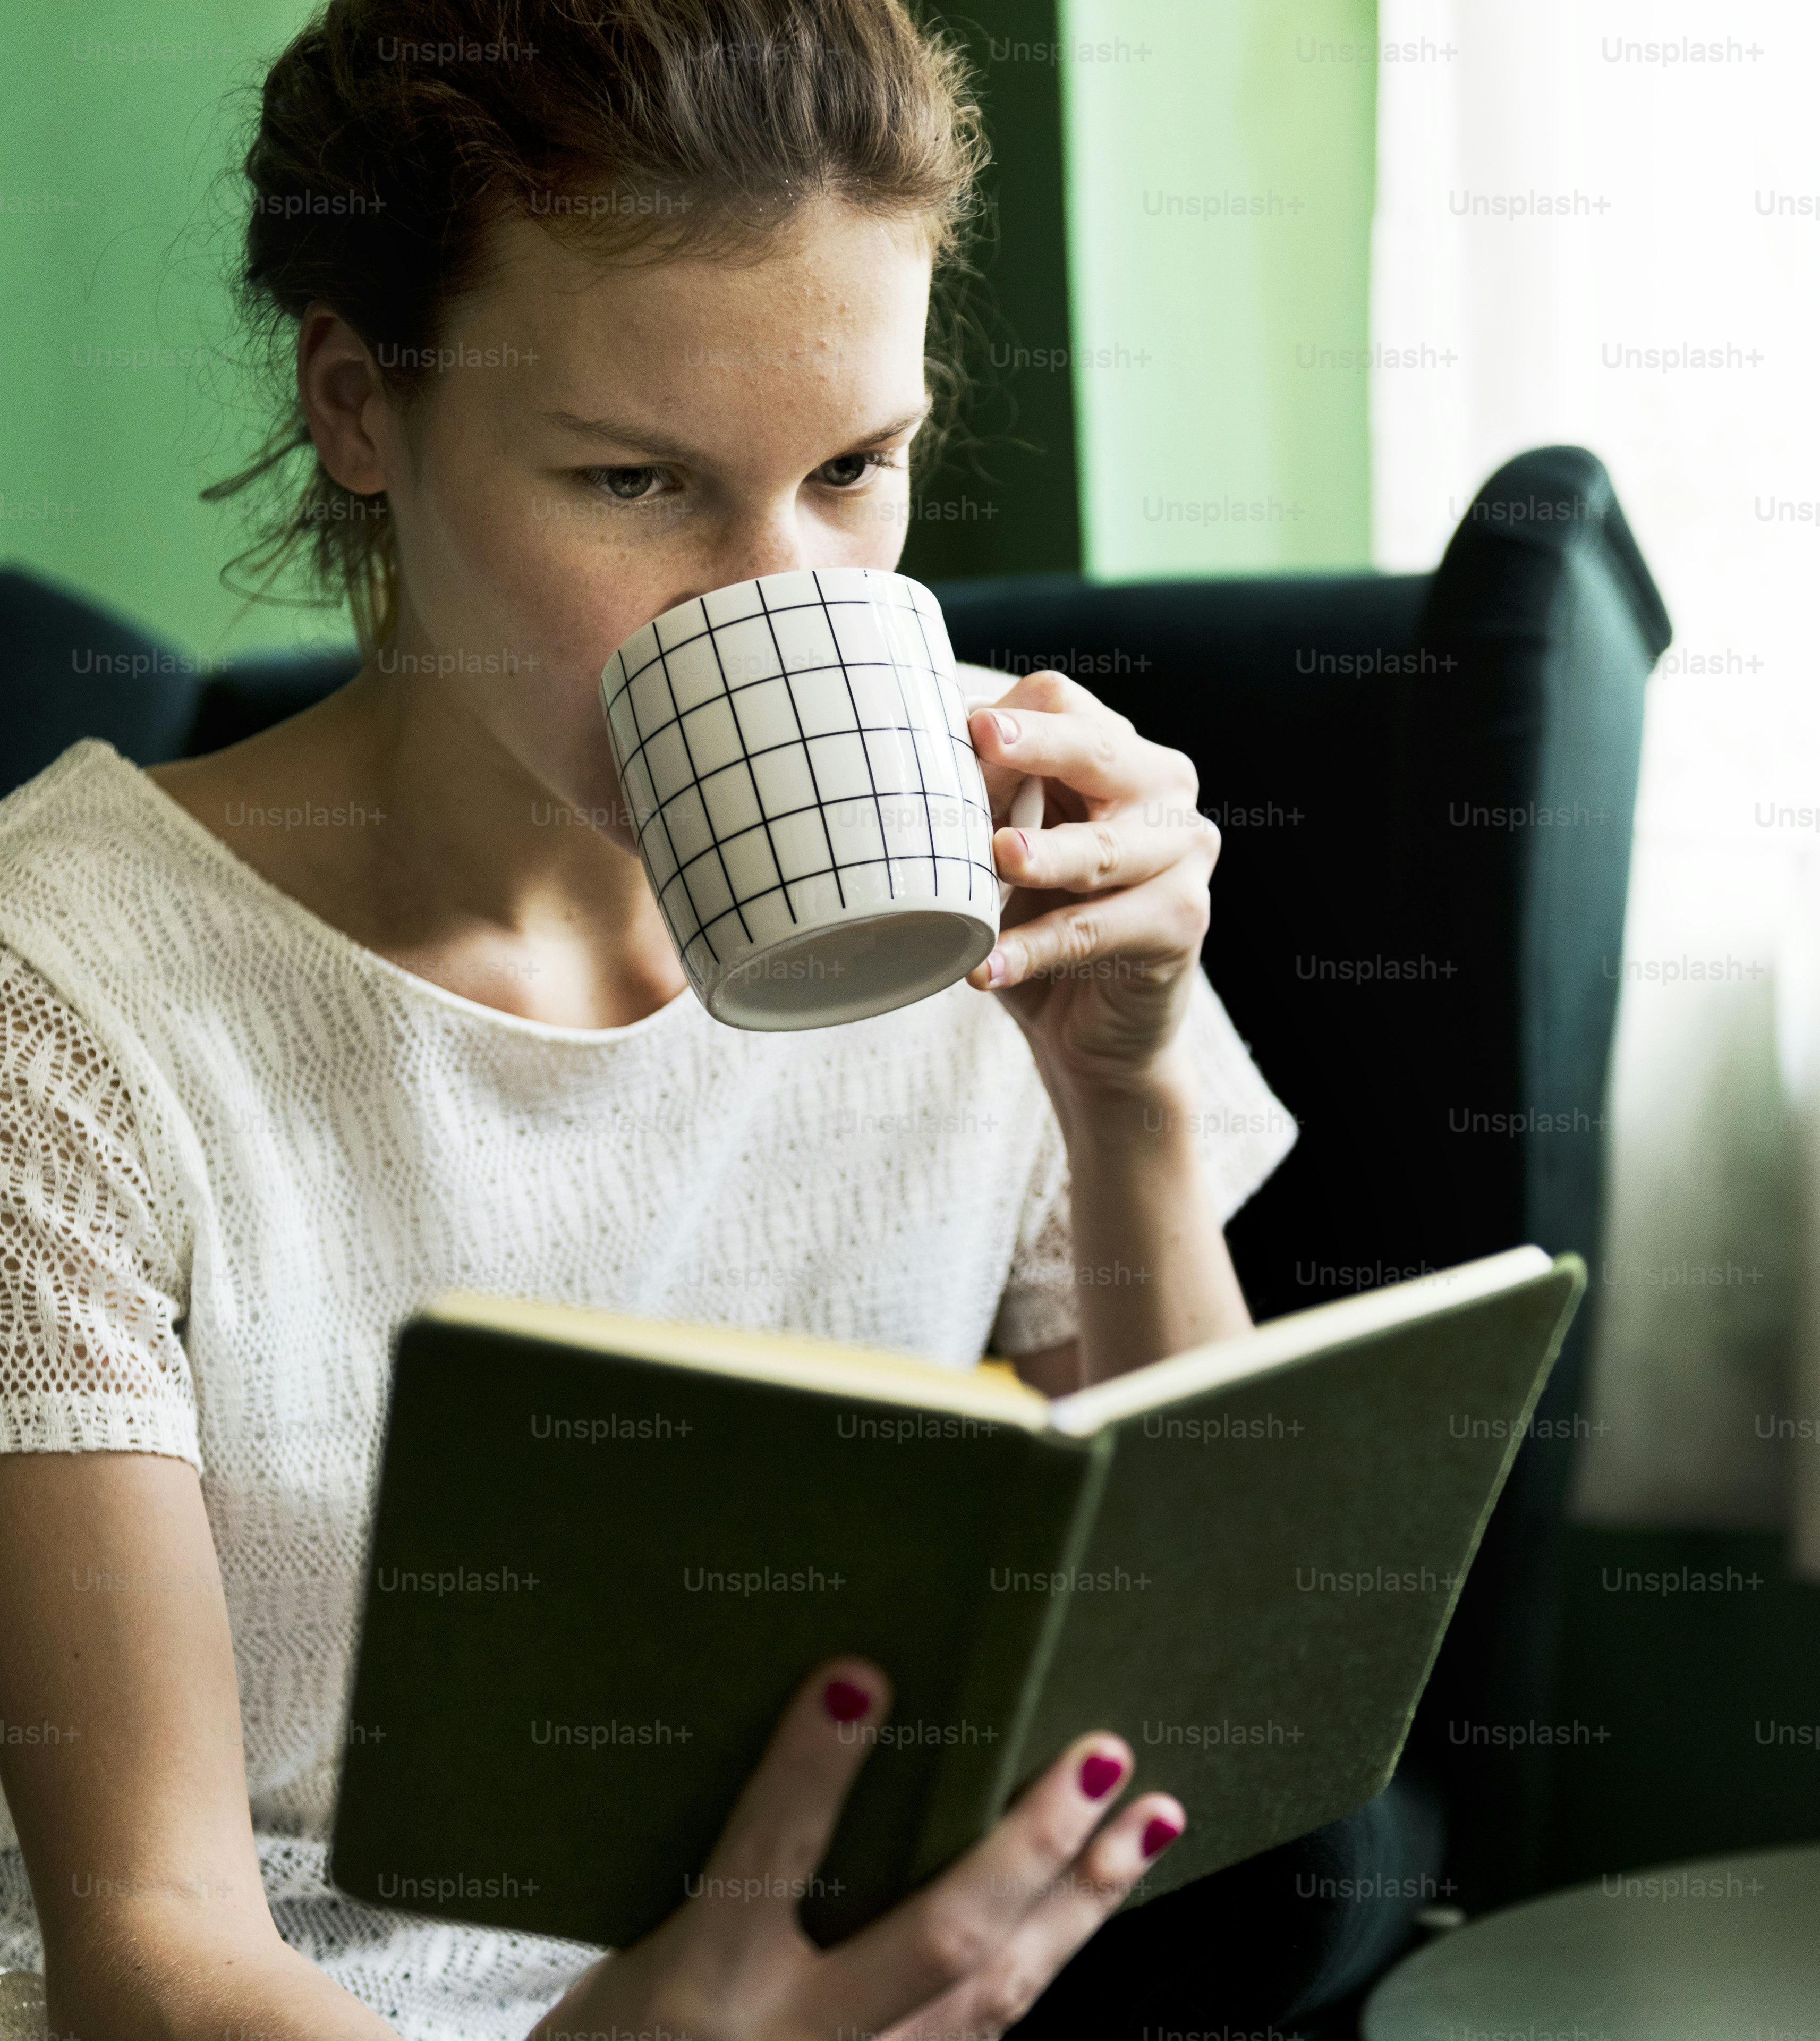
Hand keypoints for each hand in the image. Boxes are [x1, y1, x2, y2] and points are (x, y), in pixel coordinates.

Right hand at [529, 1657, 1184, 2040]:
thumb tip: (814, 1710)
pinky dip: (1063, 1951)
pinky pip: (1000, 2024)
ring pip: (1001, 1991)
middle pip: (937, 1940)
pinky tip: (1109, 1891)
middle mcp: (798, 2040)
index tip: (858, 1677)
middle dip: (1028, 1847)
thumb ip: (721, 1855)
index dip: (812, 1770)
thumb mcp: (645, 1943)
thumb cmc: (627, 2032)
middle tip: (1097, 1757)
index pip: (768, 1857)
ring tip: (1148, 1813)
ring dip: (1085, 1899)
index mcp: (709, 1981)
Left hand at [964, 672, 1218, 1097]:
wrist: (1092, 1030)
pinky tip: (988, 966)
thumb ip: (987, 808)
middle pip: (1098, 747)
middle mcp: (1163, 791)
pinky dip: (1036, 950)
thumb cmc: (1041, 920)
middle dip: (1038, 744)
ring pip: (1101, 848)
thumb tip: (928, 766)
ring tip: (999, 861)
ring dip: (1045, 855)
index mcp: (1118, 755)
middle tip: (983, 739)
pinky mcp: (1181, 923)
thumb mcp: (1006, 853)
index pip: (1065, 707)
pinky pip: (1094, 932)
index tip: (957, 732)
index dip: (1007, 719)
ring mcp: (1183, 855)